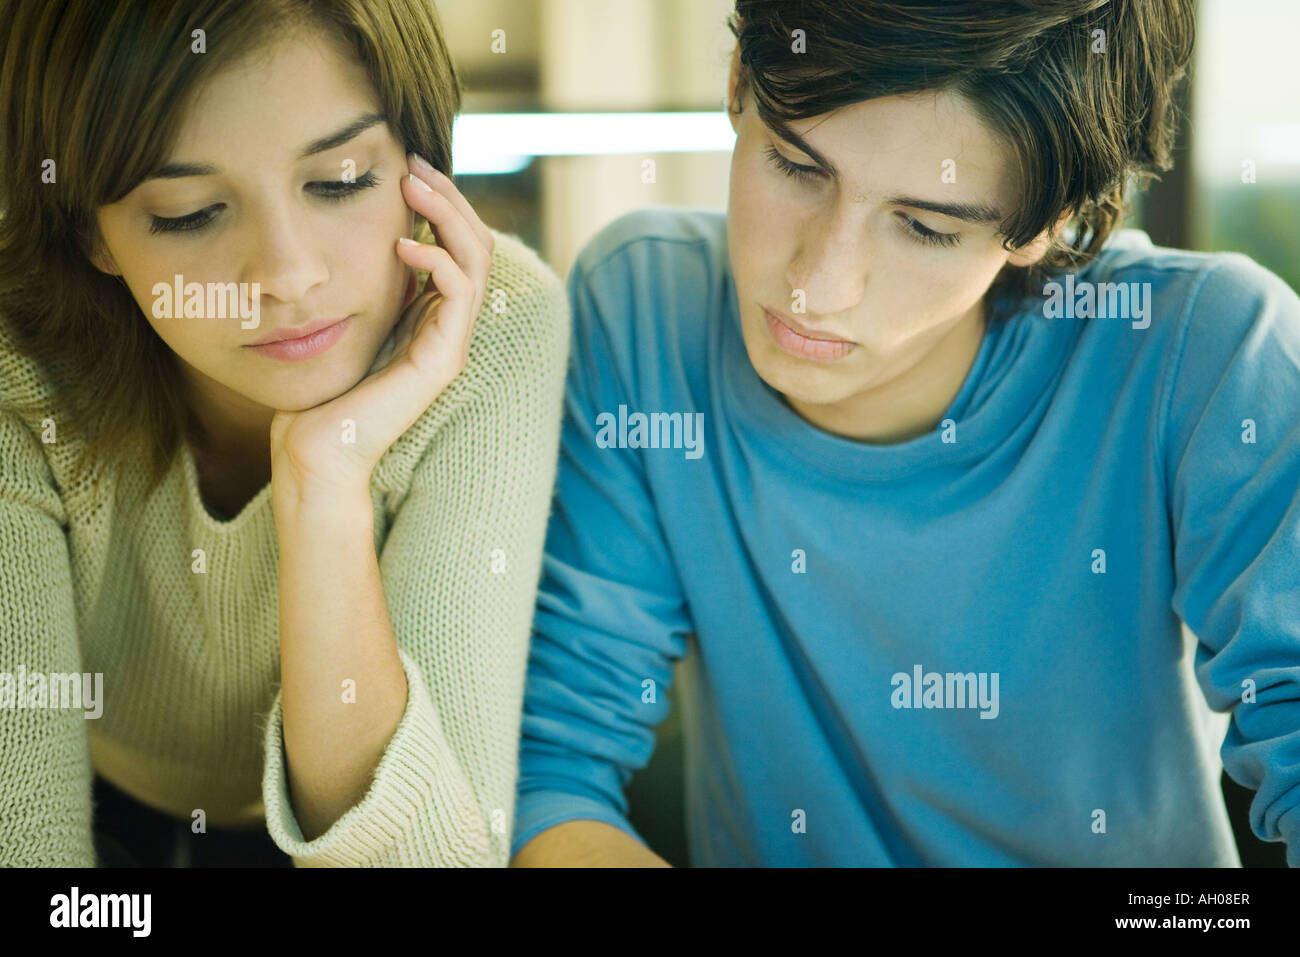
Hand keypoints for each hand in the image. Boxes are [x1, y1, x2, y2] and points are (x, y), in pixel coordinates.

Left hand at [269, 153, 494, 501]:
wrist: (315, 445)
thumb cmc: (318, 387)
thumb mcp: (344, 315)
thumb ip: (364, 282)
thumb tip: (360, 232)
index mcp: (431, 315)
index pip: (458, 244)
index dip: (441, 202)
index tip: (406, 166)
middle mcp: (449, 326)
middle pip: (476, 243)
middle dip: (449, 197)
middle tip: (414, 163)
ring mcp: (450, 342)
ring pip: (476, 259)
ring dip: (448, 215)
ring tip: (412, 187)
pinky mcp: (442, 358)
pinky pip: (461, 292)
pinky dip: (438, 258)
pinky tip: (403, 243)